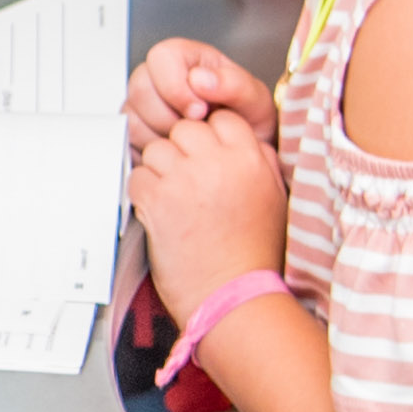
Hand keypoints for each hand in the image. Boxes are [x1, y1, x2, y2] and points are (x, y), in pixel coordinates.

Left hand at [127, 104, 287, 324]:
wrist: (232, 294)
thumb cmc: (253, 254)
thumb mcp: (275, 197)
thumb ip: (261, 161)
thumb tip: (244, 140)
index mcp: (250, 158)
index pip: (223, 118)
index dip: (212, 136)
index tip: (209, 156)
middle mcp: (217, 163)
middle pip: (186, 129)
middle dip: (183, 151)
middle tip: (189, 180)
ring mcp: (185, 179)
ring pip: (157, 148)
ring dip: (161, 170)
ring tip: (175, 198)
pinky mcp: (157, 199)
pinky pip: (137, 175)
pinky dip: (143, 192)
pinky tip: (161, 211)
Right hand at [130, 37, 273, 141]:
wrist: (243, 152)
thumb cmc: (248, 120)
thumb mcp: (255, 100)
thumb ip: (234, 84)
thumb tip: (199, 78)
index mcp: (187, 57)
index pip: (161, 57)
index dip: (176, 87)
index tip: (200, 110)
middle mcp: (159, 76)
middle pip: (140, 89)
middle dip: (169, 117)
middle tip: (195, 128)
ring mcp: (143, 104)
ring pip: (131, 117)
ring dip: (161, 135)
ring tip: (188, 140)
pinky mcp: (136, 128)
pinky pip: (129, 140)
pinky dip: (151, 150)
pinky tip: (176, 149)